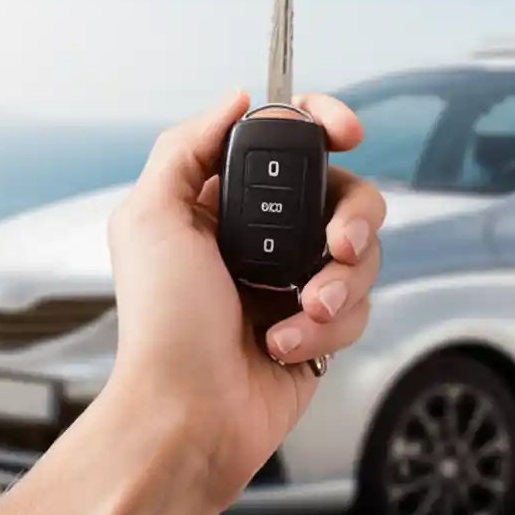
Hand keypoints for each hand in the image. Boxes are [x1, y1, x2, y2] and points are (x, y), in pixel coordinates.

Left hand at [107, 92, 384, 508]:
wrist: (190, 415)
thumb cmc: (162, 326)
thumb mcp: (151, 218)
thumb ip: (188, 146)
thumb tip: (238, 99)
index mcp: (225, 202)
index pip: (290, 142)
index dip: (326, 126)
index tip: (347, 132)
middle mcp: (266, 238)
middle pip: (347, 195)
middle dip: (353, 219)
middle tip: (338, 244)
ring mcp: (297, 283)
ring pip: (362, 254)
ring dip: (337, 284)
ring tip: (303, 311)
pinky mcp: (321, 328)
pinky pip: (359, 307)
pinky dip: (325, 329)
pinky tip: (284, 347)